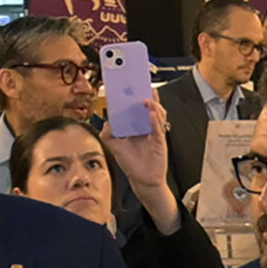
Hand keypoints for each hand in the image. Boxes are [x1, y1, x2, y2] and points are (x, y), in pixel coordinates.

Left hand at [109, 96, 179, 231]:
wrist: (143, 181)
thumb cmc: (132, 164)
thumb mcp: (115, 148)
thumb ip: (108, 135)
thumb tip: (106, 122)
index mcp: (136, 126)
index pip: (137, 108)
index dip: (135, 97)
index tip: (131, 86)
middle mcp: (146, 127)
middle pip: (149, 108)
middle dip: (147, 96)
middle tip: (142, 86)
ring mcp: (154, 133)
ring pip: (158, 115)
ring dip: (153, 106)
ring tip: (146, 100)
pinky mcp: (159, 141)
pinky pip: (158, 128)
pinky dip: (155, 120)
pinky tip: (151, 114)